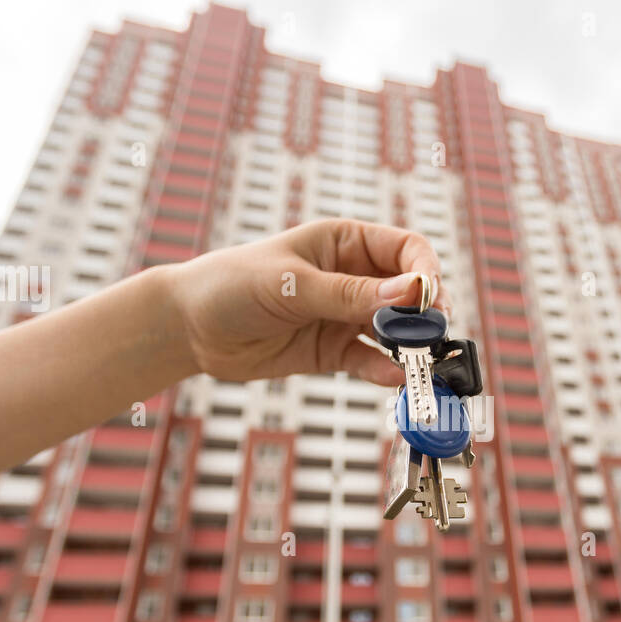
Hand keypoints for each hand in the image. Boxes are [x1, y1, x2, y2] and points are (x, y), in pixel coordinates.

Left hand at [167, 218, 448, 385]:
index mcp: (345, 243)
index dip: (425, 272)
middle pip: (408, 294)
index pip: (406, 249)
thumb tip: (408, 294)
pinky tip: (392, 378)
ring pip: (394, 331)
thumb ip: (348, 293)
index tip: (430, 299)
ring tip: (418, 363)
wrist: (189, 327)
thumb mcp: (290, 284)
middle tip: (431, 337)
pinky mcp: (333, 352)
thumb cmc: (231, 285)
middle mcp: (353, 278)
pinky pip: (369, 361)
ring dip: (409, 347)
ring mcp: (344, 316)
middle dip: (423, 315)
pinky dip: (383, 370)